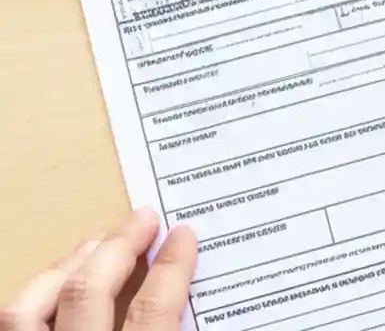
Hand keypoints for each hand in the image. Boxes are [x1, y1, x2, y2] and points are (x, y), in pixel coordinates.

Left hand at [2, 209, 195, 330]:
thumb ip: (176, 327)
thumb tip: (209, 310)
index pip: (152, 310)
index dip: (171, 268)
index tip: (182, 236)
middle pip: (87, 294)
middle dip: (116, 248)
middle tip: (141, 220)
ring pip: (28, 309)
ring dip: (63, 268)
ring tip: (92, 244)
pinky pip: (9, 327)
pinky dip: (29, 302)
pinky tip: (48, 292)